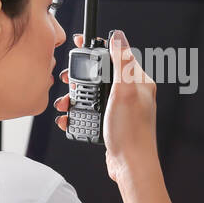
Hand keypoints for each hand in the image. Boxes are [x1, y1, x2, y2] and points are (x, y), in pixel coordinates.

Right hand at [53, 31, 157, 184]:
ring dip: (75, 98)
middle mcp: (131, 93)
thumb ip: (121, 62)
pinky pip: (91, 112)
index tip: (79, 43)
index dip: (98, 47)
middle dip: (81, 77)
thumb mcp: (125, 91)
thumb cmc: (132, 131)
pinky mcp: (112, 122)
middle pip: (101, 74)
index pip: (117, 55)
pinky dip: (78, 114)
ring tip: (64, 103)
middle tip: (67, 78)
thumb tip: (118, 36)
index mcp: (138, 81)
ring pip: (93, 94)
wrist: (131, 166)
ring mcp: (121, 108)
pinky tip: (69, 118)